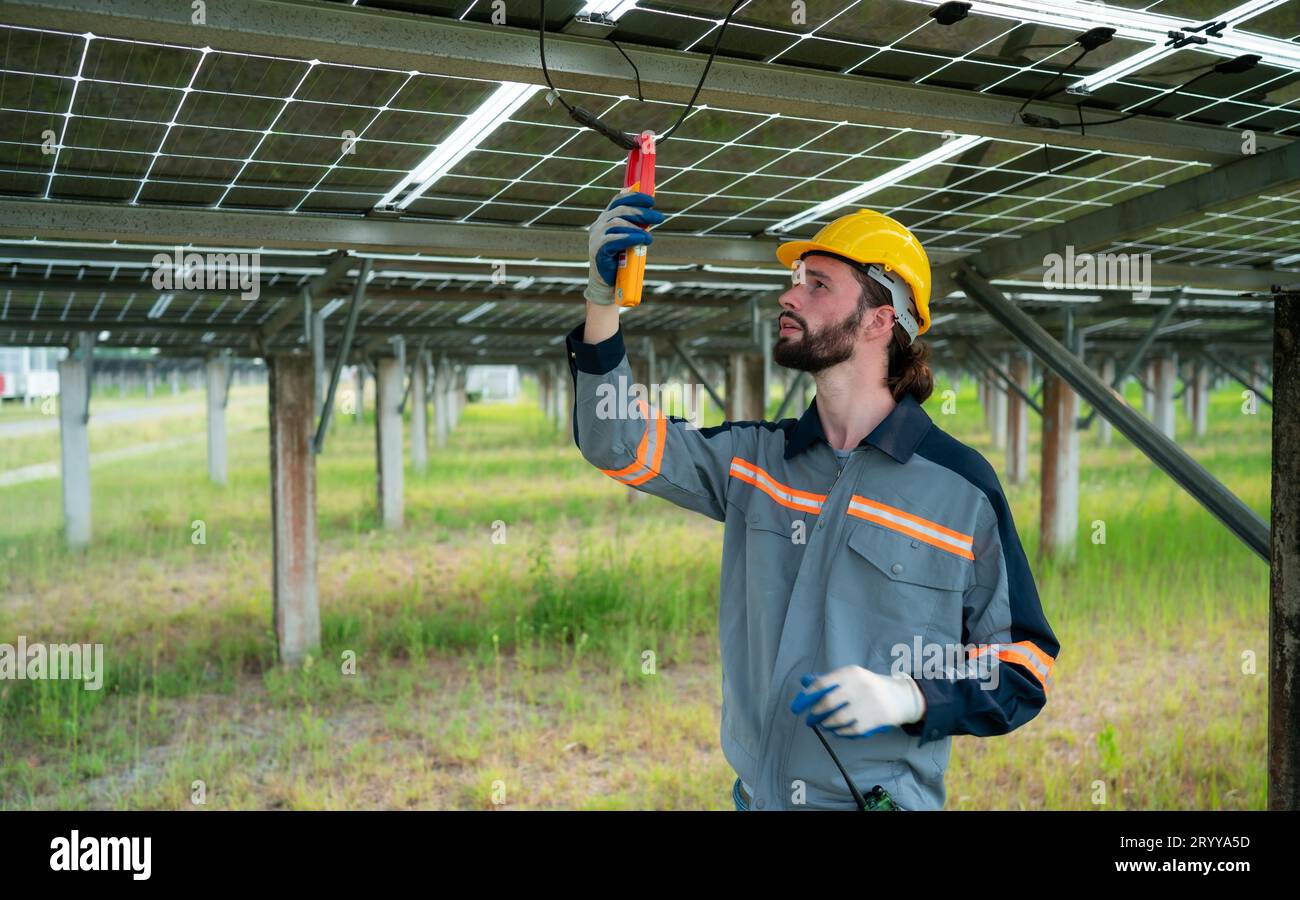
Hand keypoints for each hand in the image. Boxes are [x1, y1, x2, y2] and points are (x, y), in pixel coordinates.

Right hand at [584, 190, 662, 304]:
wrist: (608, 285)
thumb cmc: (621, 262)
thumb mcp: (630, 240)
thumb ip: (636, 228)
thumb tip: (652, 216)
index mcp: (606, 220)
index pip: (619, 201)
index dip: (635, 197)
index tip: (652, 201)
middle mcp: (599, 225)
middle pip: (620, 210)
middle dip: (642, 212)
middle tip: (659, 218)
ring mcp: (596, 237)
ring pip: (617, 222)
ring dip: (637, 228)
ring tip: (649, 238)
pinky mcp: (598, 249)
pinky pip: (614, 239)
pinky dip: (630, 238)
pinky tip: (642, 240)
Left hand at [790, 665, 925, 738]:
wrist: (901, 696)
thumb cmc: (871, 686)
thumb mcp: (855, 676)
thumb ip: (833, 681)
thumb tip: (806, 685)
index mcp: (851, 673)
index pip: (823, 683)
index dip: (808, 695)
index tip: (799, 704)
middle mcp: (859, 686)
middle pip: (828, 702)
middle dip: (816, 712)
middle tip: (811, 717)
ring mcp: (868, 703)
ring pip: (837, 718)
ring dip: (827, 723)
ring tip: (824, 724)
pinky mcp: (875, 719)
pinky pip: (850, 729)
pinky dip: (840, 732)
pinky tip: (837, 730)